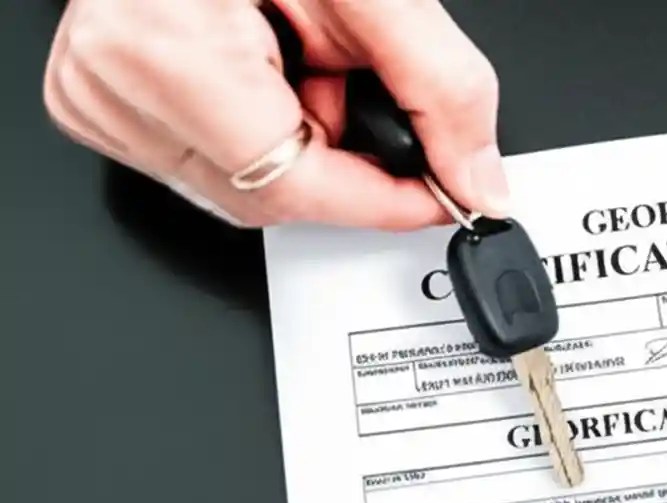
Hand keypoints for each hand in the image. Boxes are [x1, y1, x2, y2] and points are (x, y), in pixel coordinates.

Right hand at [43, 0, 508, 229]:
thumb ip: (437, 85)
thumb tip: (477, 180)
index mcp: (162, 47)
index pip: (292, 185)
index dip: (385, 200)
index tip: (445, 194)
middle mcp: (109, 85)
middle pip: (270, 195)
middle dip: (341, 153)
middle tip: (355, 77)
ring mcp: (98, 99)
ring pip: (243, 183)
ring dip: (302, 139)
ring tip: (301, 53)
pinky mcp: (99, 104)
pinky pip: (207, 158)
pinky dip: (260, 126)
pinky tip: (265, 63)